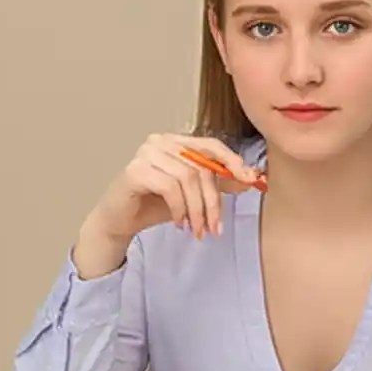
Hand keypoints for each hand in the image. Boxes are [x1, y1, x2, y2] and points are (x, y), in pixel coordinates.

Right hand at [90, 132, 261, 240]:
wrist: (120, 220)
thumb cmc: (155, 204)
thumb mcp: (194, 194)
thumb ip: (219, 183)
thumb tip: (251, 178)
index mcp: (177, 141)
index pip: (212, 145)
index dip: (233, 162)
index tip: (251, 180)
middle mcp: (161, 141)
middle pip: (202, 166)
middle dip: (213, 201)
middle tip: (215, 227)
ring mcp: (146, 152)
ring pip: (188, 178)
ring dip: (197, 210)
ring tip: (197, 229)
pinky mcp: (135, 170)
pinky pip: (170, 187)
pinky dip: (180, 209)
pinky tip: (180, 223)